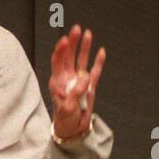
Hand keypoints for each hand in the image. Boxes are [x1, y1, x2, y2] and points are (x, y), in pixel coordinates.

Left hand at [49, 24, 105, 140]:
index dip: (60, 50)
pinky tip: (101, 51)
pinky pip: (95, 70)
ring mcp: (79, 80)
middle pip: (69, 56)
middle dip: (73, 43)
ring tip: (88, 34)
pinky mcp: (90, 85)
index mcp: (57, 82)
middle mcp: (67, 78)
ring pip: (81, 60)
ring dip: (84, 47)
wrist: (74, 129)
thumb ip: (75, 93)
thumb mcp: (67, 108)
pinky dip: (98, 61)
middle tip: (77, 29)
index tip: (64, 40)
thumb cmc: (65, 120)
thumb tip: (84, 78)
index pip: (57, 62)